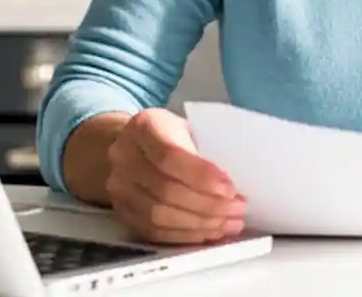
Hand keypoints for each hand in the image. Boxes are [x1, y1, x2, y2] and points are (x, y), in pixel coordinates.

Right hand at [104, 108, 246, 243]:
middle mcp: (124, 156)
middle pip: (166, 189)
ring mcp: (118, 186)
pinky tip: (209, 231)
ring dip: (200, 223)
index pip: (170, 155)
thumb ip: (207, 146)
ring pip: (159, 215)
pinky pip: (154, 231)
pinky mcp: (122, 211)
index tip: (230, 187)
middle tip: (238, 208)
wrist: (127, 144)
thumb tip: (242, 176)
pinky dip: (186, 234)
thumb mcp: (187, 126)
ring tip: (229, 222)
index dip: (201, 175)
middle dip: (208, 204)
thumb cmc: (169, 134)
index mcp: (145, 126)